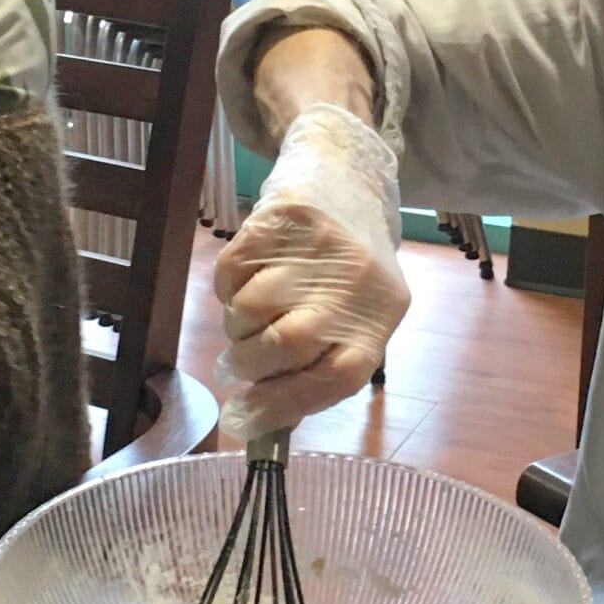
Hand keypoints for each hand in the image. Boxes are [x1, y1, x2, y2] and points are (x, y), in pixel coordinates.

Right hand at [213, 104, 408, 440]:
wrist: (348, 182)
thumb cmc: (348, 274)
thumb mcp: (354, 322)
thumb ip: (315, 369)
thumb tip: (254, 421)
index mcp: (378, 323)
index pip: (335, 379)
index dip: (283, 406)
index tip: (242, 419)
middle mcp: (355, 285)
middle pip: (286, 344)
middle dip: (249, 365)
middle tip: (237, 366)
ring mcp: (318, 248)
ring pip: (249, 310)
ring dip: (235, 327)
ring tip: (247, 320)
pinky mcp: (282, 218)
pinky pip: (230, 273)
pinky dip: (226, 289)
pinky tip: (245, 282)